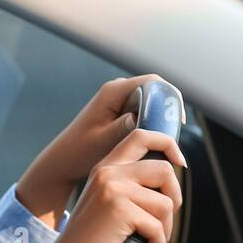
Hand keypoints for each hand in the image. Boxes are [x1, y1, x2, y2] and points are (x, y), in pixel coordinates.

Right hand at [15, 129, 183, 242]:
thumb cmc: (88, 242)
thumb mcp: (105, 203)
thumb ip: (129, 185)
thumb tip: (169, 180)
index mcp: (105, 167)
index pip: (141, 135)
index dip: (168, 144)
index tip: (180, 163)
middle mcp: (108, 172)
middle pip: (164, 170)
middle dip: (174, 198)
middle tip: (164, 221)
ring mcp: (113, 189)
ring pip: (165, 203)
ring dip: (165, 230)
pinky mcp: (120, 210)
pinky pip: (158, 227)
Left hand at [16, 74, 184, 226]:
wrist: (63, 161)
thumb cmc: (80, 151)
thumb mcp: (104, 141)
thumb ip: (125, 126)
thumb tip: (145, 116)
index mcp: (113, 91)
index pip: (152, 82)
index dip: (170, 97)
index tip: (178, 120)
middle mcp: (117, 91)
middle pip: (155, 91)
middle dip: (168, 110)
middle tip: (176, 135)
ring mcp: (119, 101)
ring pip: (152, 103)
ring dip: (162, 119)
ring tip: (168, 142)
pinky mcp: (120, 112)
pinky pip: (144, 112)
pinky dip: (153, 125)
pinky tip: (157, 144)